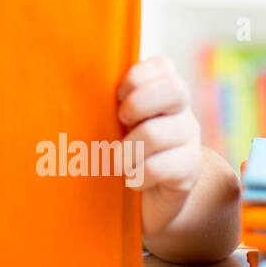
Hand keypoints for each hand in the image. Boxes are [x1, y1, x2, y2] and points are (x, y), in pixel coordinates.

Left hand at [116, 55, 201, 234]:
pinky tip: (133, 180)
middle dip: (138, 104)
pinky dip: (137, 175)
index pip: (162, 66)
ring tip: (118, 161)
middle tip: (121, 122)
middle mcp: (183, 111)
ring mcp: (190, 140)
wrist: (147, 200)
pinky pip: (159, 167)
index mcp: (164, 91)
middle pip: (174, 89)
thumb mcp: (115, 121)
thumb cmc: (121, 150)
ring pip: (156, 133)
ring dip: (127, 150)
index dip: (136, 77)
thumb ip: (110, 100)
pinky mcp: (190, 170)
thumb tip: (75, 81)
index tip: (118, 95)